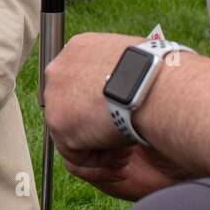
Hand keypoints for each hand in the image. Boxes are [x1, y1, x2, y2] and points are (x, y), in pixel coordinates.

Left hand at [45, 31, 197, 194]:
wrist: (148, 83)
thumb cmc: (154, 71)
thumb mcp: (133, 58)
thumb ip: (119, 70)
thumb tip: (132, 77)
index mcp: (78, 49)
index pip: (79, 80)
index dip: (99, 102)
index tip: (120, 111)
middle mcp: (58, 69)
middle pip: (70, 105)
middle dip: (94, 123)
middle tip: (122, 131)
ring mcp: (54, 98)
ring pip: (72, 131)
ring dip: (99, 143)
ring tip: (127, 148)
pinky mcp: (59, 125)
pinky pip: (76, 154)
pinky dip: (100, 160)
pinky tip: (124, 156)